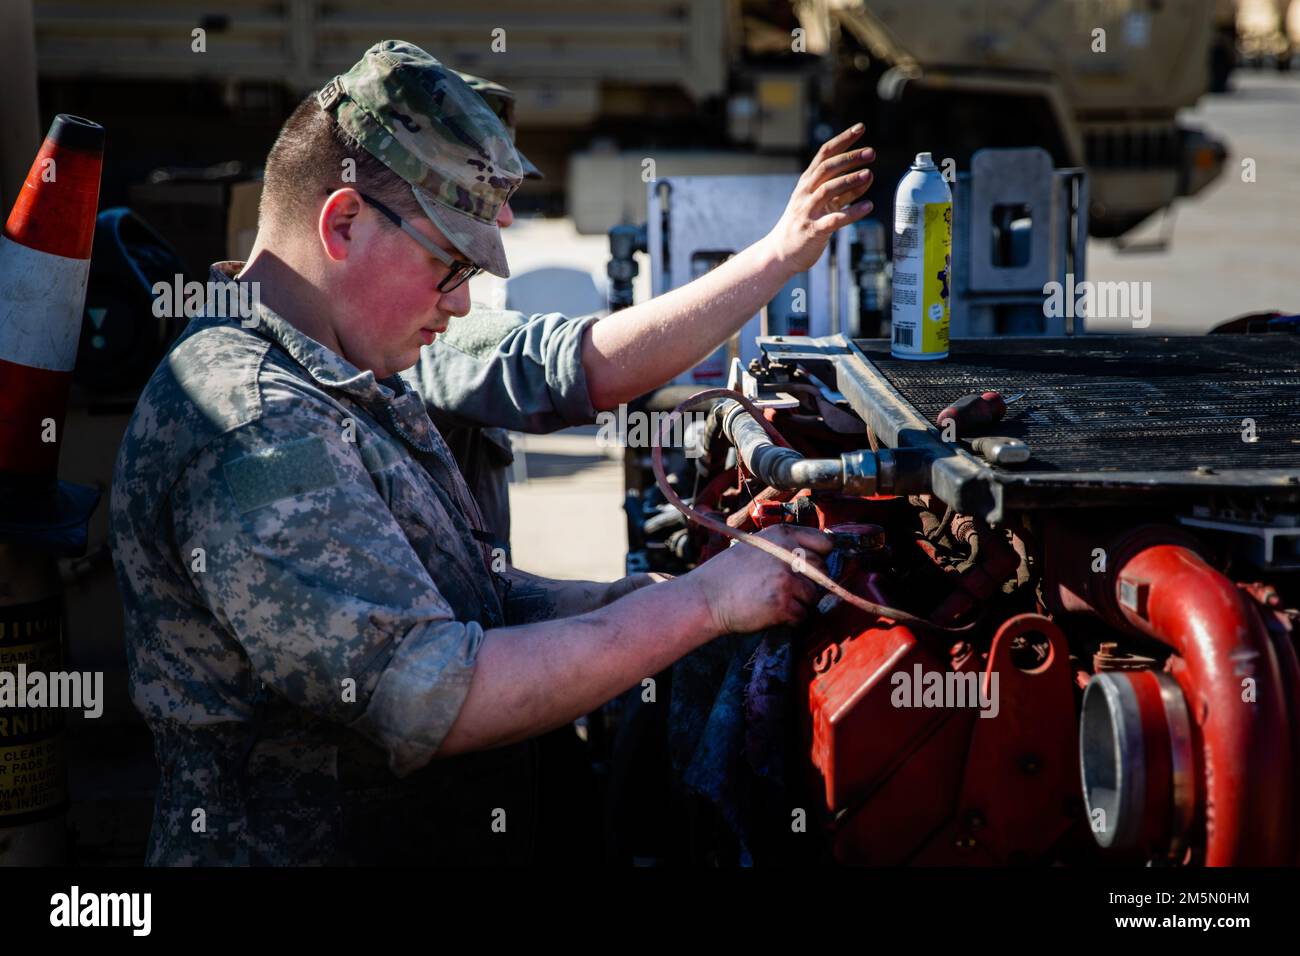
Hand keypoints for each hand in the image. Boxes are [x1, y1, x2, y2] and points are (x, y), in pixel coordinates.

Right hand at [687, 525, 832, 633]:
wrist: (706, 597)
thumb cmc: (729, 573)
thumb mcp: (757, 545)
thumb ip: (785, 547)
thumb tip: (816, 558)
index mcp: (782, 535)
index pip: (824, 543)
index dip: (821, 557)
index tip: (812, 566)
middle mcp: (788, 554)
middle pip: (822, 571)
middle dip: (810, 583)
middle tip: (787, 589)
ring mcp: (786, 579)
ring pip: (814, 596)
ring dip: (800, 603)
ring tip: (776, 601)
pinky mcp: (783, 604)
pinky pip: (802, 615)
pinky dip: (792, 619)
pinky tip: (772, 613)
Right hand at [767, 124, 874, 274]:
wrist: (780, 253)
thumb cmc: (804, 225)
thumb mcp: (823, 204)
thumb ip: (844, 192)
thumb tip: (868, 176)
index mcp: (807, 183)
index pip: (824, 155)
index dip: (842, 140)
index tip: (860, 127)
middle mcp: (805, 193)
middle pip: (826, 169)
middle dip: (849, 158)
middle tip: (870, 153)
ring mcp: (807, 211)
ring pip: (828, 190)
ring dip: (849, 181)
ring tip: (869, 174)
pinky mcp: (812, 231)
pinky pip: (834, 220)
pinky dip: (852, 213)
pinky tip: (868, 206)